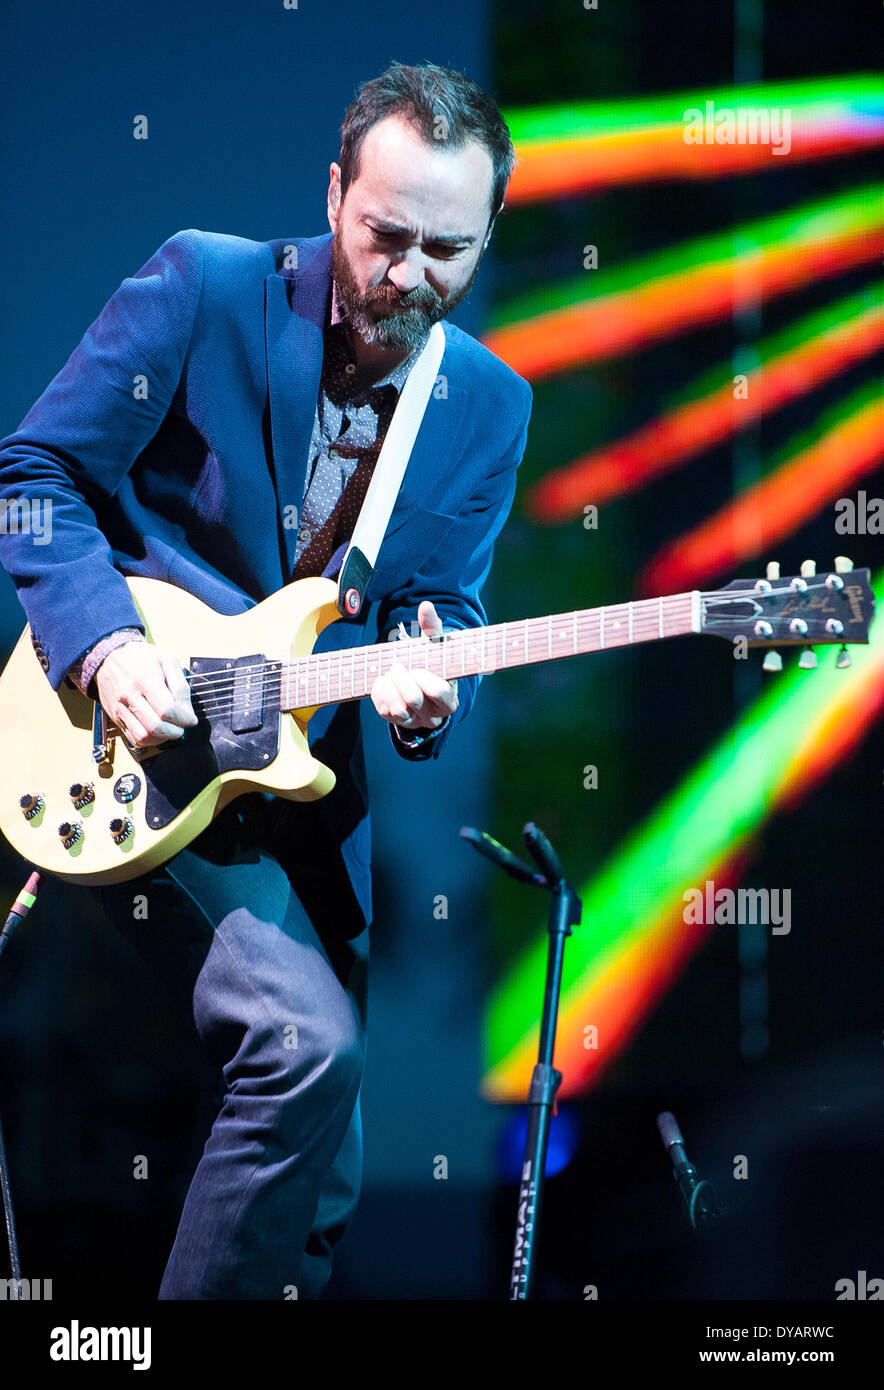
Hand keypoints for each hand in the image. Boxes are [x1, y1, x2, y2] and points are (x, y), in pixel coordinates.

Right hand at [95, 641, 198, 748]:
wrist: (109, 657)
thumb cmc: (141, 657)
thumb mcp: (167, 660)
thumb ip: (180, 686)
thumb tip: (187, 712)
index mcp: (145, 679)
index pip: (167, 710)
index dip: (184, 719)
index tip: (191, 719)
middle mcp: (130, 696)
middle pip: (156, 727)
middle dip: (175, 731)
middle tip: (182, 726)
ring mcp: (120, 708)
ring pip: (143, 737)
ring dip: (162, 739)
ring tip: (170, 729)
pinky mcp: (115, 717)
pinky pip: (133, 738)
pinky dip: (149, 740)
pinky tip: (157, 732)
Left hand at [371, 601, 458, 732]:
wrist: (422, 684)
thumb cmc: (433, 663)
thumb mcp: (436, 646)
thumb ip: (432, 626)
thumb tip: (426, 606)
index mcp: (449, 698)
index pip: (439, 691)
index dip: (423, 677)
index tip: (416, 666)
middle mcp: (434, 714)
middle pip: (414, 699)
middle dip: (401, 679)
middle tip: (397, 665)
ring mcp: (415, 720)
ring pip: (397, 710)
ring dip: (389, 687)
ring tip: (390, 673)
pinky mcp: (397, 721)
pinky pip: (383, 711)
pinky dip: (379, 693)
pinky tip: (382, 680)